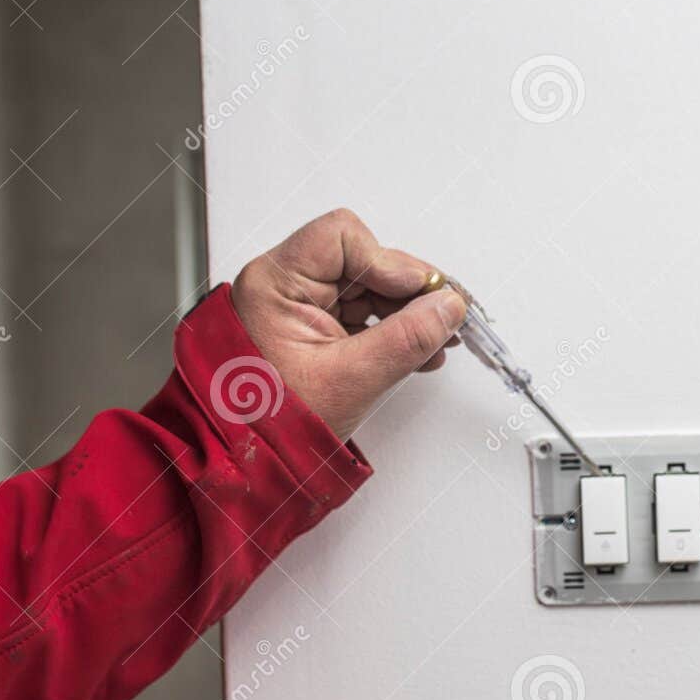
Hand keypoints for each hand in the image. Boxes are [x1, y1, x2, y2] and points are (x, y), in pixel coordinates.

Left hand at [230, 208, 466, 439]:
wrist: (251, 462)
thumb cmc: (274, 423)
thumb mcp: (350, 380)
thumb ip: (405, 339)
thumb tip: (447, 308)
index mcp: (276, 284)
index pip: (342, 237)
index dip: (390, 262)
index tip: (425, 293)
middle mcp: (286, 287)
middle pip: (363, 261)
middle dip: (410, 289)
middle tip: (448, 314)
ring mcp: (302, 308)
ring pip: (370, 288)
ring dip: (409, 312)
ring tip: (440, 340)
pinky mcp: (317, 330)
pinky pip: (366, 315)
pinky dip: (396, 330)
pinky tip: (421, 350)